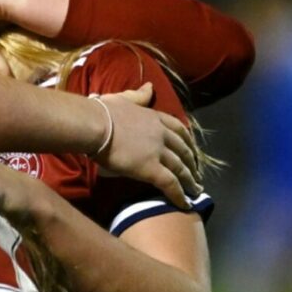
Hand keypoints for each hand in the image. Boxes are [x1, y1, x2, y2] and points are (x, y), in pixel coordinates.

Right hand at [90, 85, 202, 209]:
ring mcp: (158, 152)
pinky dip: (179, 195)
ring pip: (181, 168)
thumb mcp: (123, 98)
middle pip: (183, 150)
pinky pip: (170, 183)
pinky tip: (185, 204)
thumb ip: (139, 95)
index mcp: (155, 118)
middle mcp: (161, 134)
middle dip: (192, 163)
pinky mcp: (151, 169)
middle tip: (196, 174)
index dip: (188, 141)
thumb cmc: (103, 111)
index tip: (191, 150)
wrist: (94, 125)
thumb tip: (150, 87)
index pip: (179, 129)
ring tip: (196, 191)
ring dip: (190, 181)